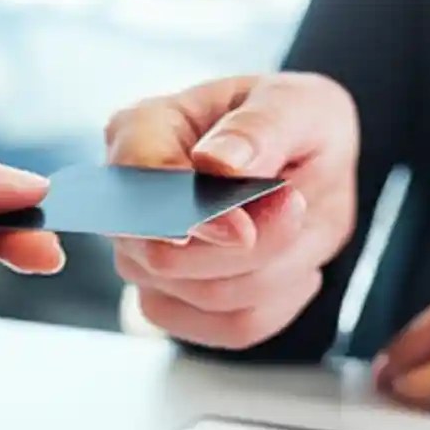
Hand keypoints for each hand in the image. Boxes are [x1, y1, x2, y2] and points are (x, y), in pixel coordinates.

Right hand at [105, 74, 357, 348]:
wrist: (301, 164)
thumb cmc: (290, 123)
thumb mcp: (297, 103)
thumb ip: (260, 127)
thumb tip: (218, 163)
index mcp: (140, 132)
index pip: (138, 182)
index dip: (189, 215)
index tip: (241, 231)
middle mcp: (128, 201)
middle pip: (165, 258)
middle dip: (250, 247)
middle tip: (298, 207)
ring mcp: (141, 259)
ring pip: (209, 297)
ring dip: (276, 268)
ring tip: (299, 222)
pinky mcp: (170, 304)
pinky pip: (233, 327)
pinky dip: (280, 301)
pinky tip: (289, 262)